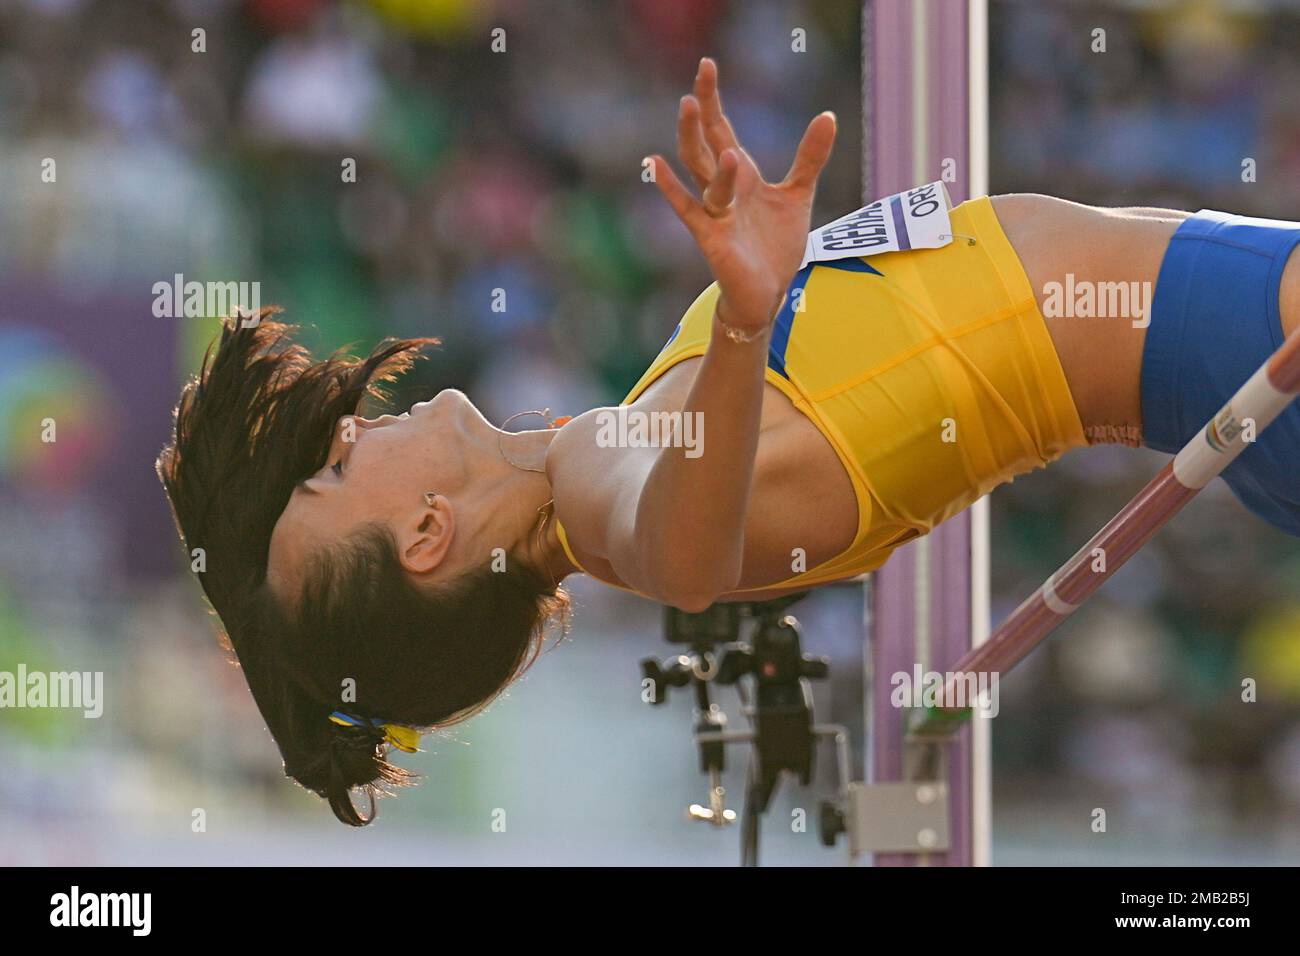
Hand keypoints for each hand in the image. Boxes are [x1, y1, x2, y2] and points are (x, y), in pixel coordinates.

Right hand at [648, 58, 836, 332]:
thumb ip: (810, 157)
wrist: (768, 292)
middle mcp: (722, 187)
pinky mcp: (711, 235)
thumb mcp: (798, 194)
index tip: (707, 65)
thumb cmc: (775, 246)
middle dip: (703, 106)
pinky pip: (688, 207)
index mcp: (740, 174)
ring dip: (693, 137)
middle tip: (702, 71)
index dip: (713, 99)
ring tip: (691, 106)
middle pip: (705, 139)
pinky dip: (671, 187)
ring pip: (698, 167)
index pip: (721, 128)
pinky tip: (655, 164)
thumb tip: (828, 115)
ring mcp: (714, 210)